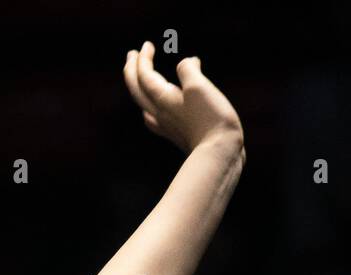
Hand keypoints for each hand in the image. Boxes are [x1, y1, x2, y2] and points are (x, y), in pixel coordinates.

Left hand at [123, 41, 244, 156]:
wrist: (218, 152)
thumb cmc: (210, 118)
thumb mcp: (198, 87)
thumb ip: (188, 70)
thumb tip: (187, 62)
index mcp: (161, 98)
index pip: (144, 75)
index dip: (143, 59)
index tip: (146, 45)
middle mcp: (158, 112)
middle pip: (137, 89)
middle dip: (132, 70)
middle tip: (132, 55)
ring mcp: (165, 124)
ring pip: (143, 103)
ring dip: (140, 86)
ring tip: (142, 77)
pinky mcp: (175, 133)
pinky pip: (155, 116)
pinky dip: (152, 105)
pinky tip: (153, 111)